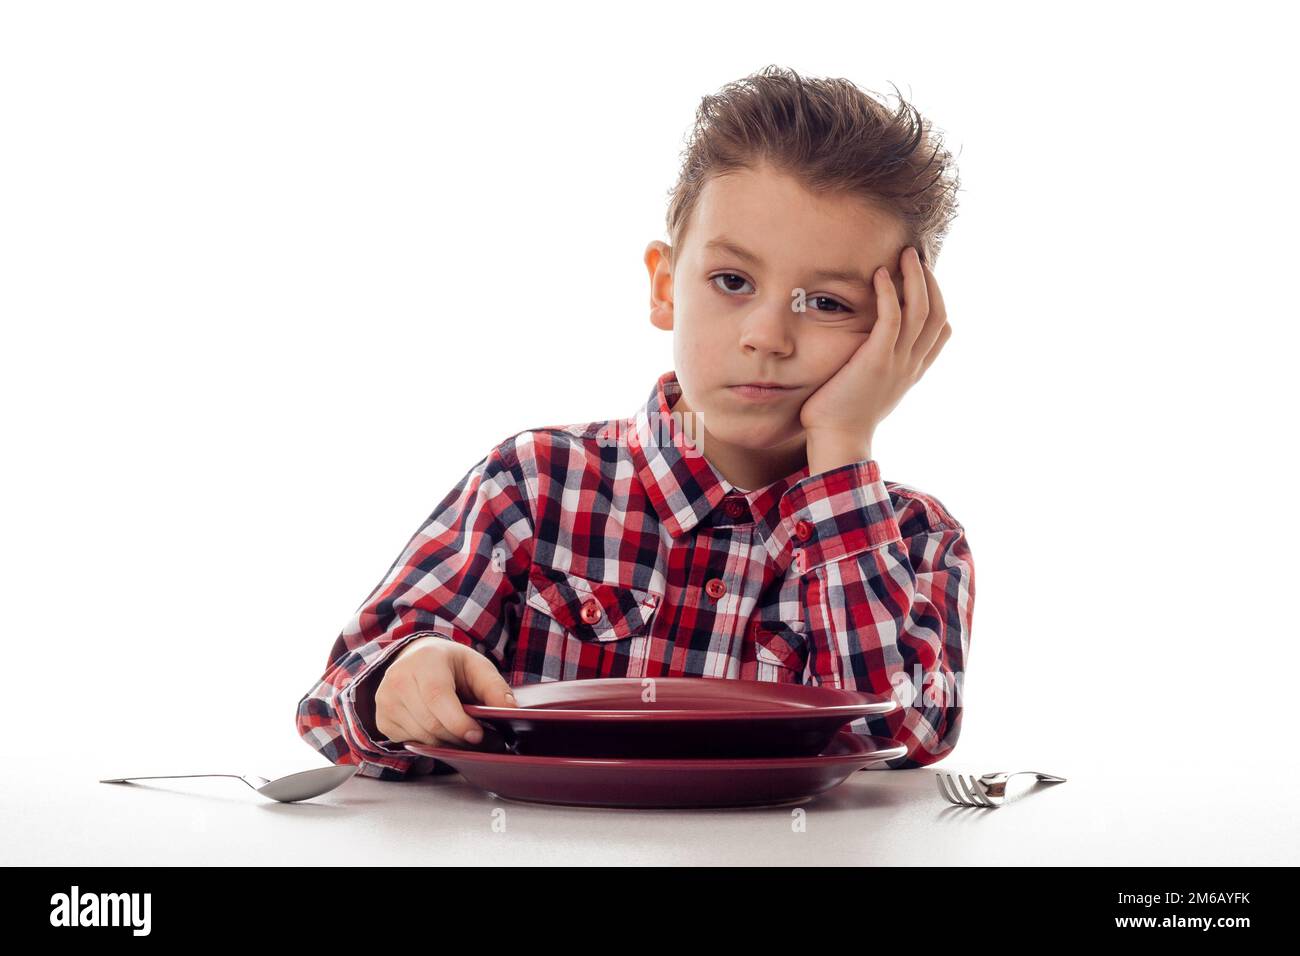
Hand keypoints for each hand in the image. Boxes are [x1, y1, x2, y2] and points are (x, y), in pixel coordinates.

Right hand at [374, 637, 515, 746]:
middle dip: (458, 737)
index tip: (478, 735)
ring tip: (461, 733)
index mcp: (424, 662)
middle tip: (479, 739)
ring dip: (446, 742)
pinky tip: (438, 728)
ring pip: (422, 737)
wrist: (416, 659)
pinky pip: (411, 742)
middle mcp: (398, 679)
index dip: (458, 722)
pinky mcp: (382, 719)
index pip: (438, 698)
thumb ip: (494, 687)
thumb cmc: (449, 664)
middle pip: (431, 724)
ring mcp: (385, 701)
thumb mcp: (476, 666)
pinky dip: (430, 742)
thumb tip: (511, 710)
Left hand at [799, 246, 950, 455]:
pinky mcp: (876, 360)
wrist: (837, 439)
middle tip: (917, 257)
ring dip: (916, 278)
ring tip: (906, 254)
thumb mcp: (870, 388)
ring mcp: (897, 362)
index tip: (925, 279)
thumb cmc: (842, 415)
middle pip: (938, 314)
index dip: (938, 300)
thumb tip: (866, 352)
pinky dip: (889, 293)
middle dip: (931, 282)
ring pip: (921, 311)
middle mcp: (911, 365)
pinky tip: (880, 274)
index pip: (941, 331)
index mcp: (912, 371)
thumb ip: (878, 367)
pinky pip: (892, 318)